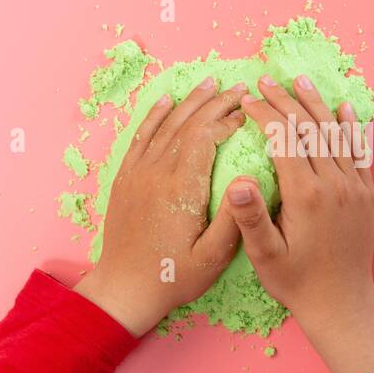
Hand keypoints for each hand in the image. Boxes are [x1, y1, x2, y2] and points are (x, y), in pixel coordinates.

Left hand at [74, 77, 246, 335]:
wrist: (125, 288)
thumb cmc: (174, 276)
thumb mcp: (213, 257)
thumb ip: (233, 219)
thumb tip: (248, 180)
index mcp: (182, 188)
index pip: (206, 137)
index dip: (228, 120)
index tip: (248, 112)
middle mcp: (157, 173)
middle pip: (188, 124)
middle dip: (214, 102)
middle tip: (238, 87)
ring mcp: (138, 173)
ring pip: (166, 126)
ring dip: (189, 103)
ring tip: (208, 84)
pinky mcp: (126, 179)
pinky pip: (141, 138)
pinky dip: (154, 116)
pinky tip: (165, 101)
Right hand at [225, 73, 373, 372]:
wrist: (341, 304)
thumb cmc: (296, 282)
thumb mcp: (265, 256)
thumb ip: (251, 219)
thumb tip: (239, 182)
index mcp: (305, 195)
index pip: (283, 140)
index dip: (263, 115)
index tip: (247, 99)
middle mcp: (334, 185)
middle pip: (308, 129)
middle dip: (285, 100)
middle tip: (266, 80)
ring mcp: (354, 188)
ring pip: (334, 134)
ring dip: (316, 105)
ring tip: (301, 80)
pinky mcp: (366, 196)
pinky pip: (359, 152)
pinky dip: (350, 127)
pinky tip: (345, 109)